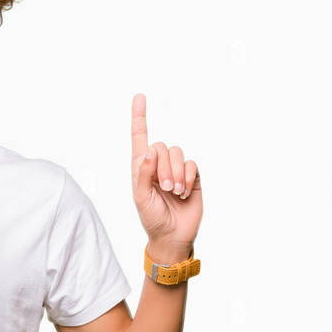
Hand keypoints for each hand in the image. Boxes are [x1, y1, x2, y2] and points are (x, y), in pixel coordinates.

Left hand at [131, 93, 203, 257]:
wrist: (172, 235)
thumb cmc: (152, 218)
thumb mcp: (141, 198)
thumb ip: (143, 174)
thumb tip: (149, 152)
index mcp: (141, 168)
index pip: (139, 138)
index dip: (139, 117)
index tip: (139, 96)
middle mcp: (158, 165)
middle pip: (161, 147)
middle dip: (164, 167)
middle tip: (165, 188)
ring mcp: (176, 169)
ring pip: (177, 153)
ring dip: (176, 173)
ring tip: (175, 193)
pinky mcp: (192, 176)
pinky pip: (192, 163)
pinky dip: (188, 176)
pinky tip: (184, 191)